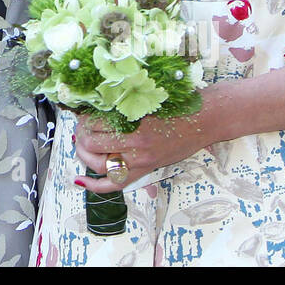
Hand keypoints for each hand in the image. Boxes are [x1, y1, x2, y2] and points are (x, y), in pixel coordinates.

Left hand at [73, 110, 218, 193]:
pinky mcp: (145, 170)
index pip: (96, 124)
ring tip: (81, 146)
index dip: (84, 119)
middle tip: (81, 128)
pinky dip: (95, 185)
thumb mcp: (148, 99)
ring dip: (83, 155)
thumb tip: (97, 103)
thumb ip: (125, 104)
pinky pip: (115, 184)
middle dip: (81, 136)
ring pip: (99, 165)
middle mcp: (135, 144)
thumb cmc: (178, 105)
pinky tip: (80, 180)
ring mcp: (140, 160)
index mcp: (135, 122)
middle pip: (93, 145)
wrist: (204, 120)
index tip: (83, 114)